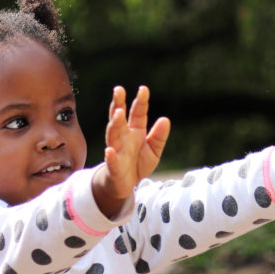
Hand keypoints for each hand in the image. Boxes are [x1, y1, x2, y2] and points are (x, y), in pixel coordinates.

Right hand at [92, 85, 170, 217]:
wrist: (125, 184)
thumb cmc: (138, 164)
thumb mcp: (154, 150)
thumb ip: (159, 136)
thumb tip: (165, 119)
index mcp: (135, 131)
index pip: (137, 113)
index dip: (140, 101)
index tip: (143, 89)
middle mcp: (123, 137)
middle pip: (119, 118)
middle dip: (118, 103)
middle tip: (118, 90)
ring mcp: (116, 150)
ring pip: (113, 134)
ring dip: (114, 124)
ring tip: (117, 113)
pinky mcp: (113, 166)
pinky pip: (111, 160)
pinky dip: (110, 156)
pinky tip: (109, 151)